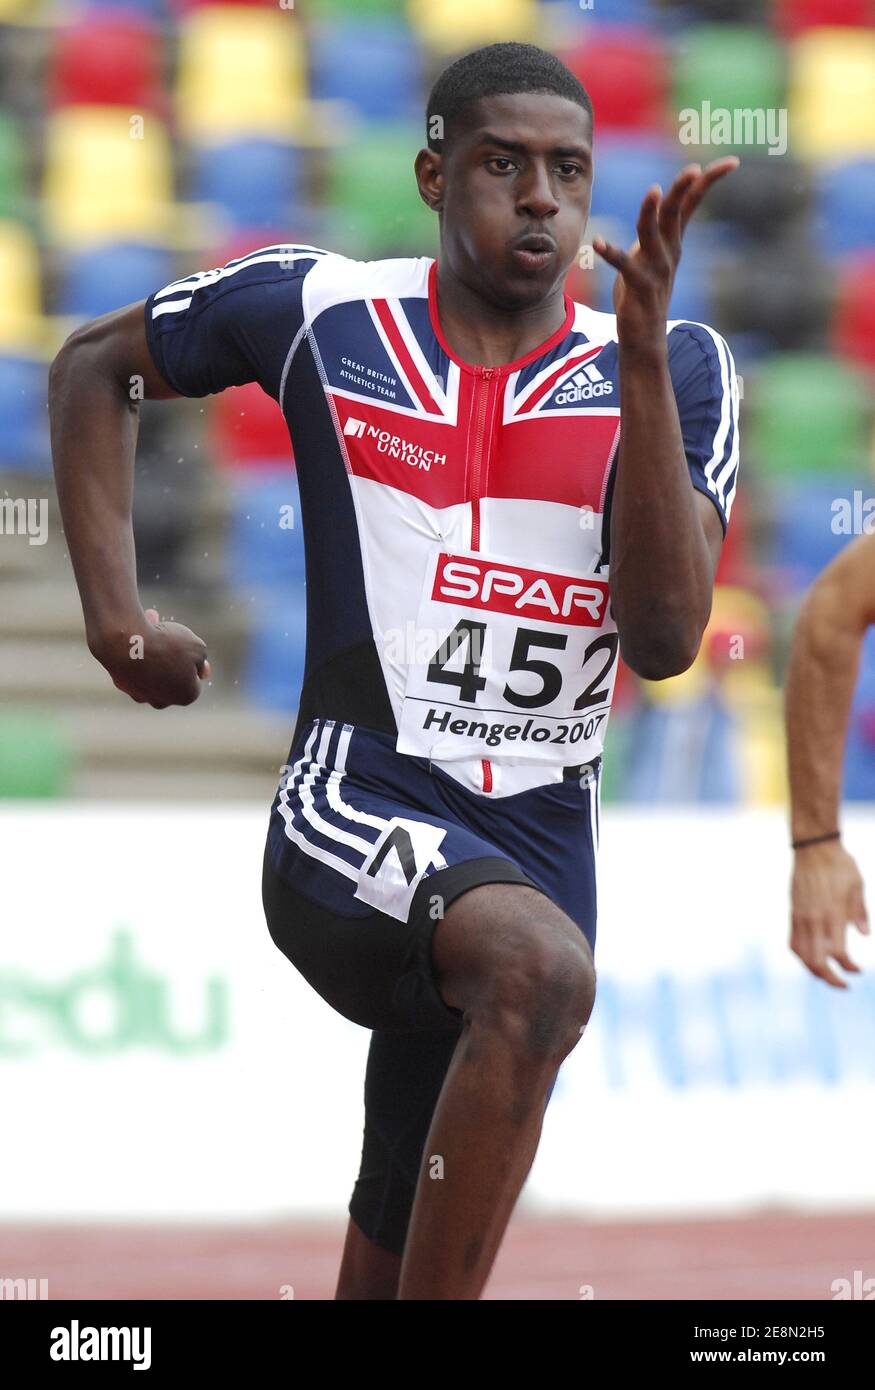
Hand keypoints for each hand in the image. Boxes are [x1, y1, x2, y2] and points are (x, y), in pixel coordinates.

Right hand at [90, 607, 210, 708]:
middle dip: (172, 652)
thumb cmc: (167, 646)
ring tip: (153, 618)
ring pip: (151, 666)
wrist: (127, 644)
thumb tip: (198, 667)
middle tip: (171, 633)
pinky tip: (138, 628)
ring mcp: (139, 693)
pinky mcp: (121, 682)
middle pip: (171, 674)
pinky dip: (137, 647)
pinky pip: (134, 663)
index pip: (193, 682)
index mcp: (184, 696)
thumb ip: (201, 656)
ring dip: (154, 645)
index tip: (189, 649)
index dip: (194, 663)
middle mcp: (162, 701)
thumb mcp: (197, 647)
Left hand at [592, 158, 738, 351]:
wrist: (645, 340)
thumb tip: (651, 215)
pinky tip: (596, 243)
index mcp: (673, 242)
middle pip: (676, 213)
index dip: (709, 181)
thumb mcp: (649, 259)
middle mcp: (669, 252)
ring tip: (653, 191)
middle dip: (684, 189)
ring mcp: (655, 269)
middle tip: (694, 168)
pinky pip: (624, 266)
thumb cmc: (644, 297)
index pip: (692, 204)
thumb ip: (651, 235)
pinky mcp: (638, 286)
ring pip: (652, 234)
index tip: (732, 161)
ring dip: (650, 212)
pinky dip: (610, 253)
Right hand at [790, 840, 869, 987]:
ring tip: (827, 976)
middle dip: (830, 979)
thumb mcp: (857, 886)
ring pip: (802, 955)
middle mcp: (814, 920)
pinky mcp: (793, 913)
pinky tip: (811, 958)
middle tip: (843, 985)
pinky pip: (793, 942)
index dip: (849, 967)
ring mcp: (801, 917)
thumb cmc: (840, 865)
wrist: (813, 848)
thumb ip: (859, 912)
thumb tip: (864, 934)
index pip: (838, 953)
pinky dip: (802, 955)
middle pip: (817, 962)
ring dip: (814, 971)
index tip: (858, 970)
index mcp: (833, 914)